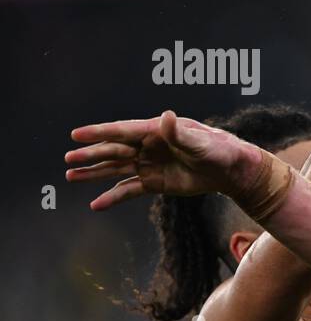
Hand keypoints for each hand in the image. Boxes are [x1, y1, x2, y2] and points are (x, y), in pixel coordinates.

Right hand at [65, 110, 262, 209]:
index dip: (99, 133)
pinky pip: (129, 190)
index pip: (122, 131)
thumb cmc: (219, 150)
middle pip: (113, 150)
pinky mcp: (154, 183)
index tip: (76, 134)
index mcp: (156, 131)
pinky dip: (113, 197)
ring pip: (115, 169)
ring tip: (70, 176)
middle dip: (91, 154)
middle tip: (68, 159)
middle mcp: (148, 146)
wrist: (232, 171)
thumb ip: (179, 133)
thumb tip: (166, 117)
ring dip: (94, 174)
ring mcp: (149, 165)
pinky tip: (96, 204)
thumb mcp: (200, 142)